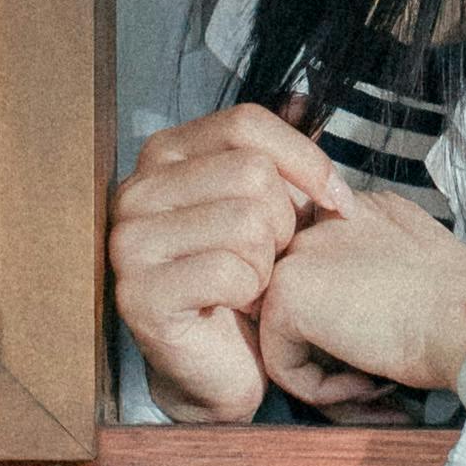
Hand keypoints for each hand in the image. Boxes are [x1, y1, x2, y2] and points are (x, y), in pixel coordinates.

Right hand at [109, 102, 364, 423]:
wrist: (217, 366)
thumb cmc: (243, 280)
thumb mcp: (267, 206)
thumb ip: (278, 157)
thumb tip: (302, 100)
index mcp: (164, 155)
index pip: (246, 123)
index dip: (304, 159)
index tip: (337, 201)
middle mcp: (135, 190)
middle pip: (251, 173)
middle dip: (284, 222)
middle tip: (272, 257)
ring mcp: (129, 242)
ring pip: (246, 221)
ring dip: (269, 262)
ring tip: (253, 282)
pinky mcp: (139, 294)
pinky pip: (230, 272)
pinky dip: (252, 293)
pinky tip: (238, 305)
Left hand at [258, 187, 465, 410]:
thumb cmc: (463, 305)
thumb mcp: (414, 264)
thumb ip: (372, 269)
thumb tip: (346, 309)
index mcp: (356, 210)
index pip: (318, 266)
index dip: (338, 315)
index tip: (375, 342)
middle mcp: (322, 220)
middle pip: (296, 301)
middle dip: (324, 346)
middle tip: (371, 373)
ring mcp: (300, 251)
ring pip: (286, 335)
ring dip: (325, 371)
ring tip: (373, 381)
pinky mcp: (286, 292)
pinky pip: (281, 363)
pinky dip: (320, 390)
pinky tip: (367, 382)